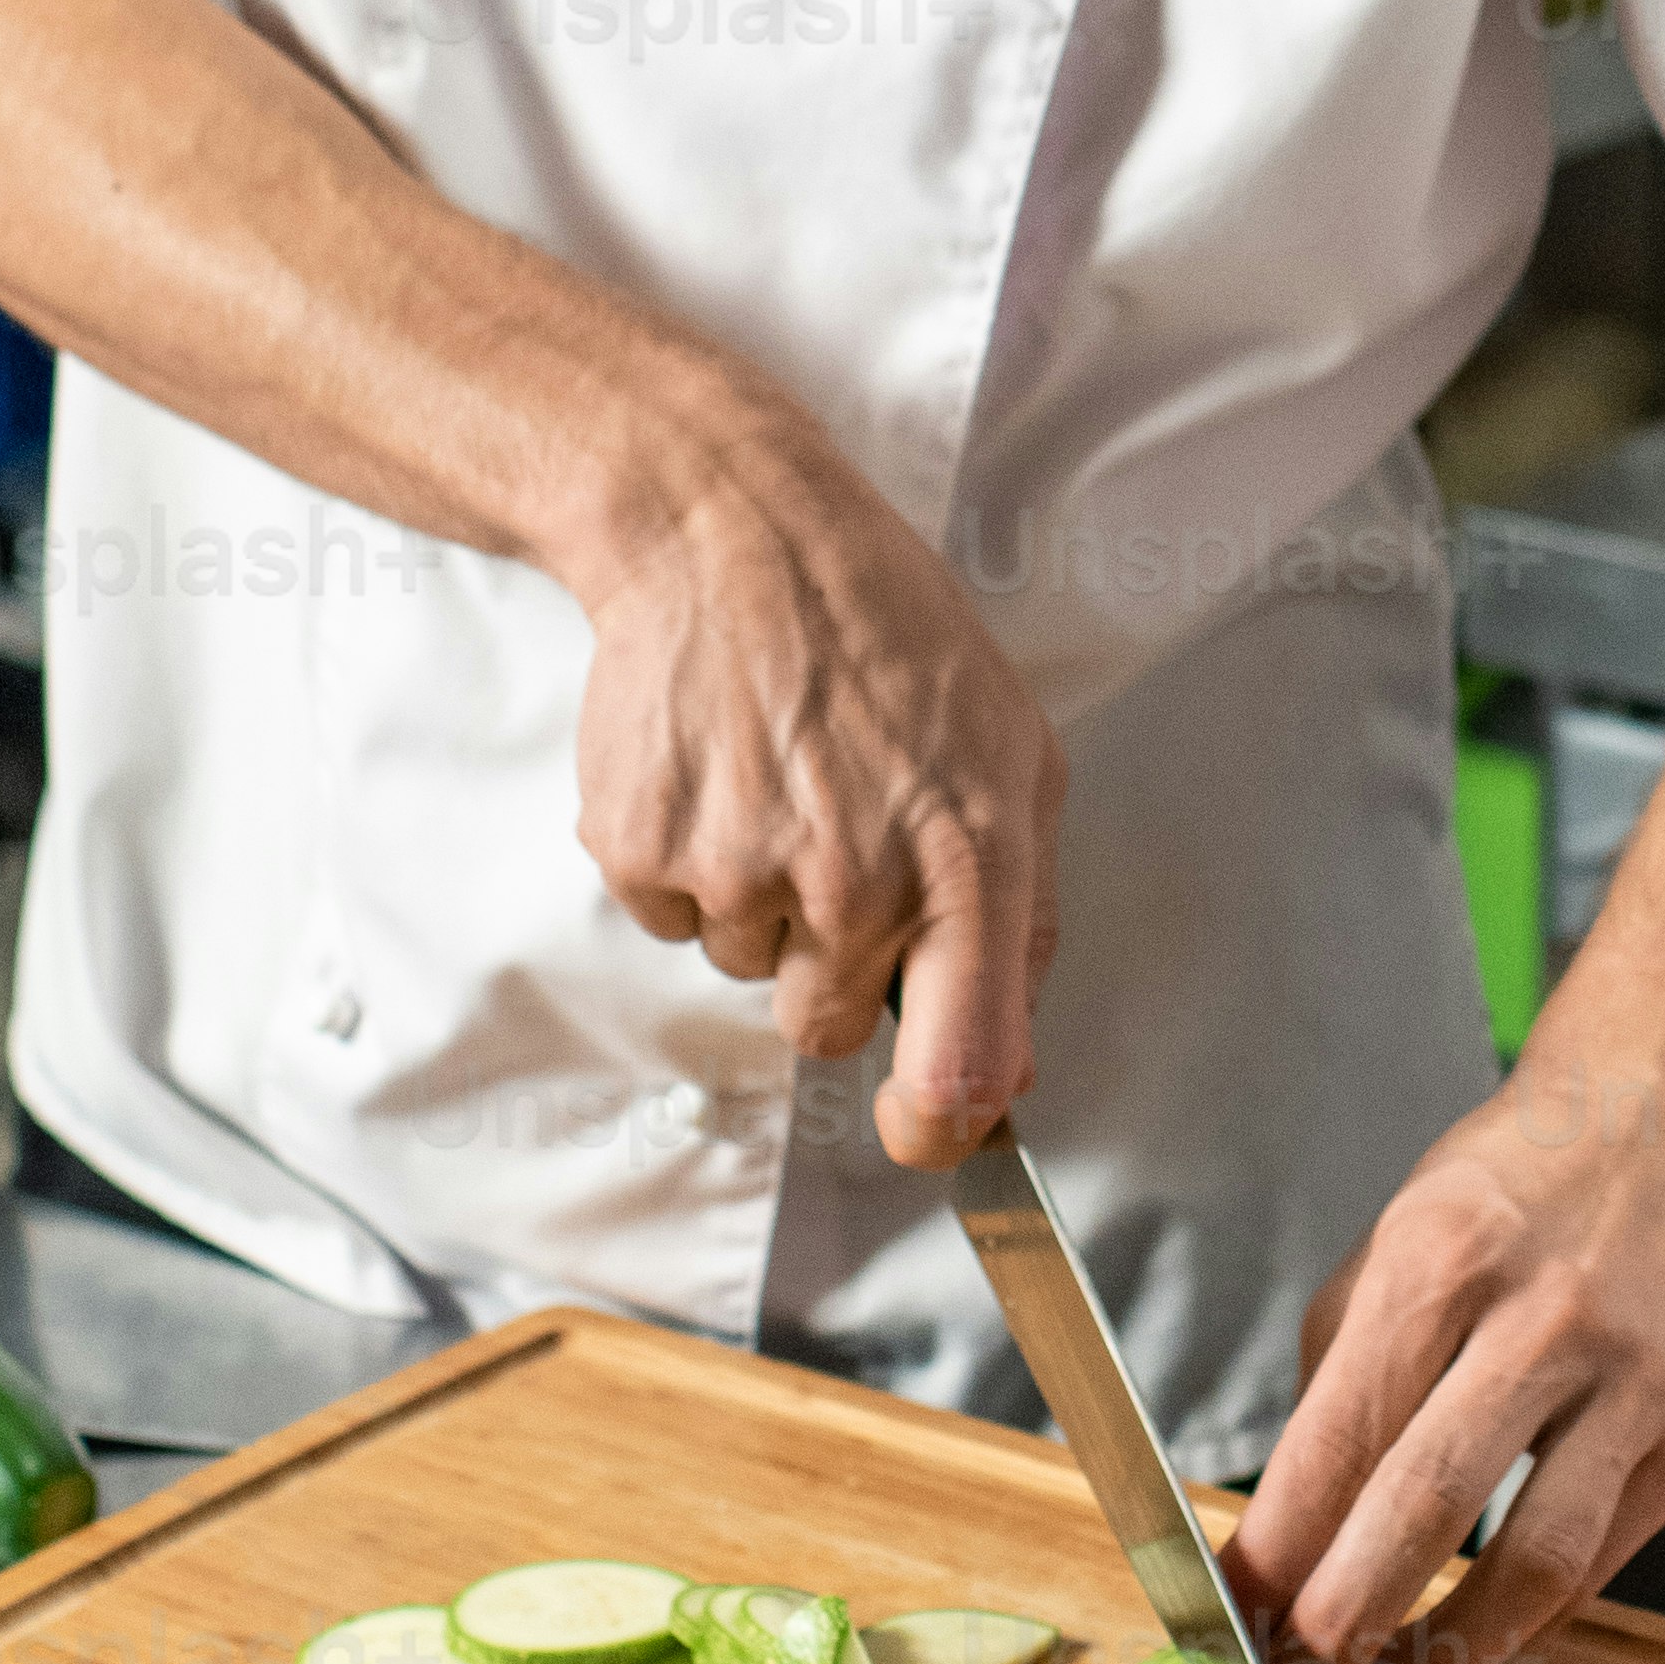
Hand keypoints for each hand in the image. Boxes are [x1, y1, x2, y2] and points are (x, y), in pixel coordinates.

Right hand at [553, 380, 1061, 1169]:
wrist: (731, 532)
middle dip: (832, 966)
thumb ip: (1019, 916)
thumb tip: (1010, 1066)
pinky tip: (715, 771)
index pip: (961, 1068)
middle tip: (833, 844)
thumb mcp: (1011, 751)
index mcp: (969, 861)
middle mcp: (855, 879)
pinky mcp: (645, 850)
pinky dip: (689, 863)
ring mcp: (741, 868)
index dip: (938, 1129)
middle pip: (825, 1029)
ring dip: (761, 900)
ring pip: (750, 967)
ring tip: (777, 776)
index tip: (923, 1130)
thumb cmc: (887, 636)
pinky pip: (672, 920)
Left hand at [1218, 1060, 1664, 1663]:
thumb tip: (1286, 1529)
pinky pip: (1600, 1559)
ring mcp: (1630, 1382)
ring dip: (1453, 1649)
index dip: (1279, 1546)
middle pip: (1428, 1501)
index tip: (1238, 1613)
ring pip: (1538, 1558)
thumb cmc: (1511, 1193)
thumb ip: (1341, 1380)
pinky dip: (1530, 1619)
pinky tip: (1481, 1638)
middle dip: (1348, 1611)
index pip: (1339, 1436)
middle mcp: (1542, 1319)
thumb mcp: (1394, 1243)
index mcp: (1442, 1261)